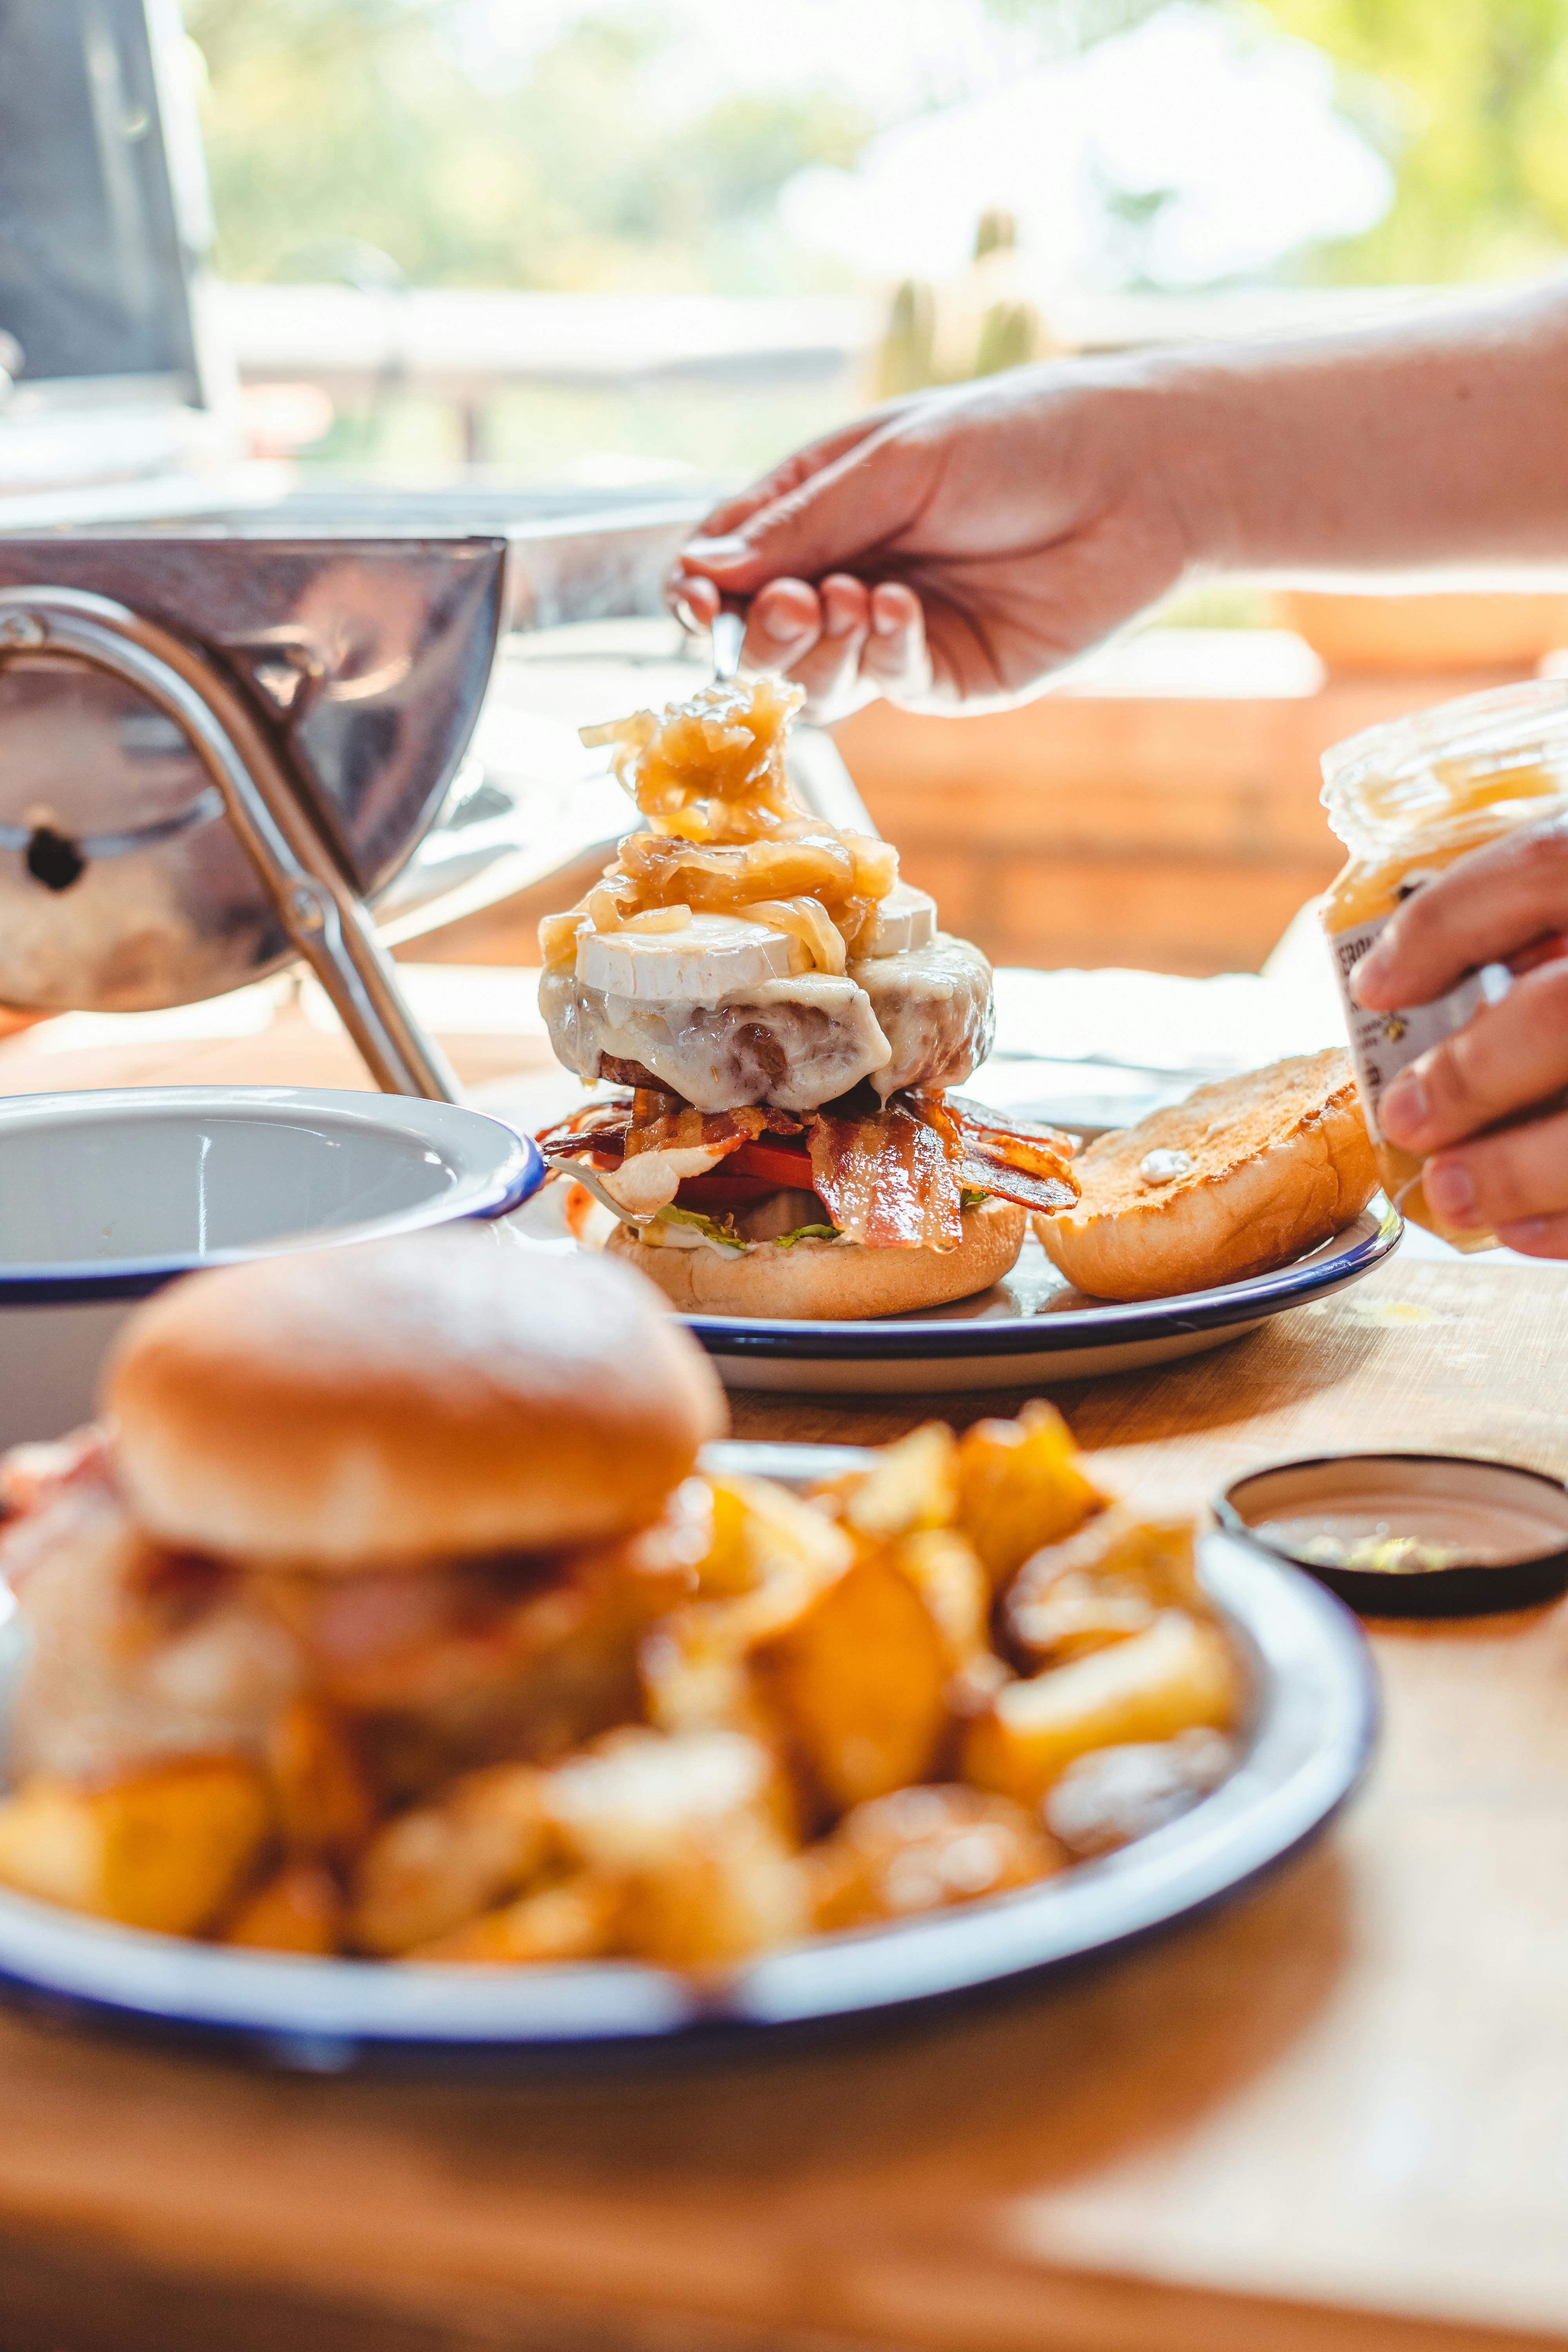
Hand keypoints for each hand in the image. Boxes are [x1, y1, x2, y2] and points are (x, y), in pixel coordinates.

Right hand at [669, 362, 1204, 718]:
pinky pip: (889, 683)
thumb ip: (799, 524)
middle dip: (759, 628)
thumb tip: (698, 567)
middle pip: (760, 633)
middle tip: (789, 603)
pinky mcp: (948, 675)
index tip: (692, 598)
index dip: (700, 589)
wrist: (1140, 475)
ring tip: (853, 598)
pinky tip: (902, 609)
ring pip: (816, 677)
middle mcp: (848, 575)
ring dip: (817, 647)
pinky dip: (884, 652)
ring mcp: (896, 634)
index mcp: (822, 511)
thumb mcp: (895, 464)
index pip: (728, 564)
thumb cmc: (1018, 439)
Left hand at [1352, 817, 1567, 1254]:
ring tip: (1449, 1189)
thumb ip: (1559, 924)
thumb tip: (1439, 995)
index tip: (1375, 981)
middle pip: (1565, 1013)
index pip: (1548, 867)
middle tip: (1403, 1111)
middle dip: (1470, 1072)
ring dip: (1519, 1168)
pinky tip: (1523, 1232)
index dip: (1445, 924)